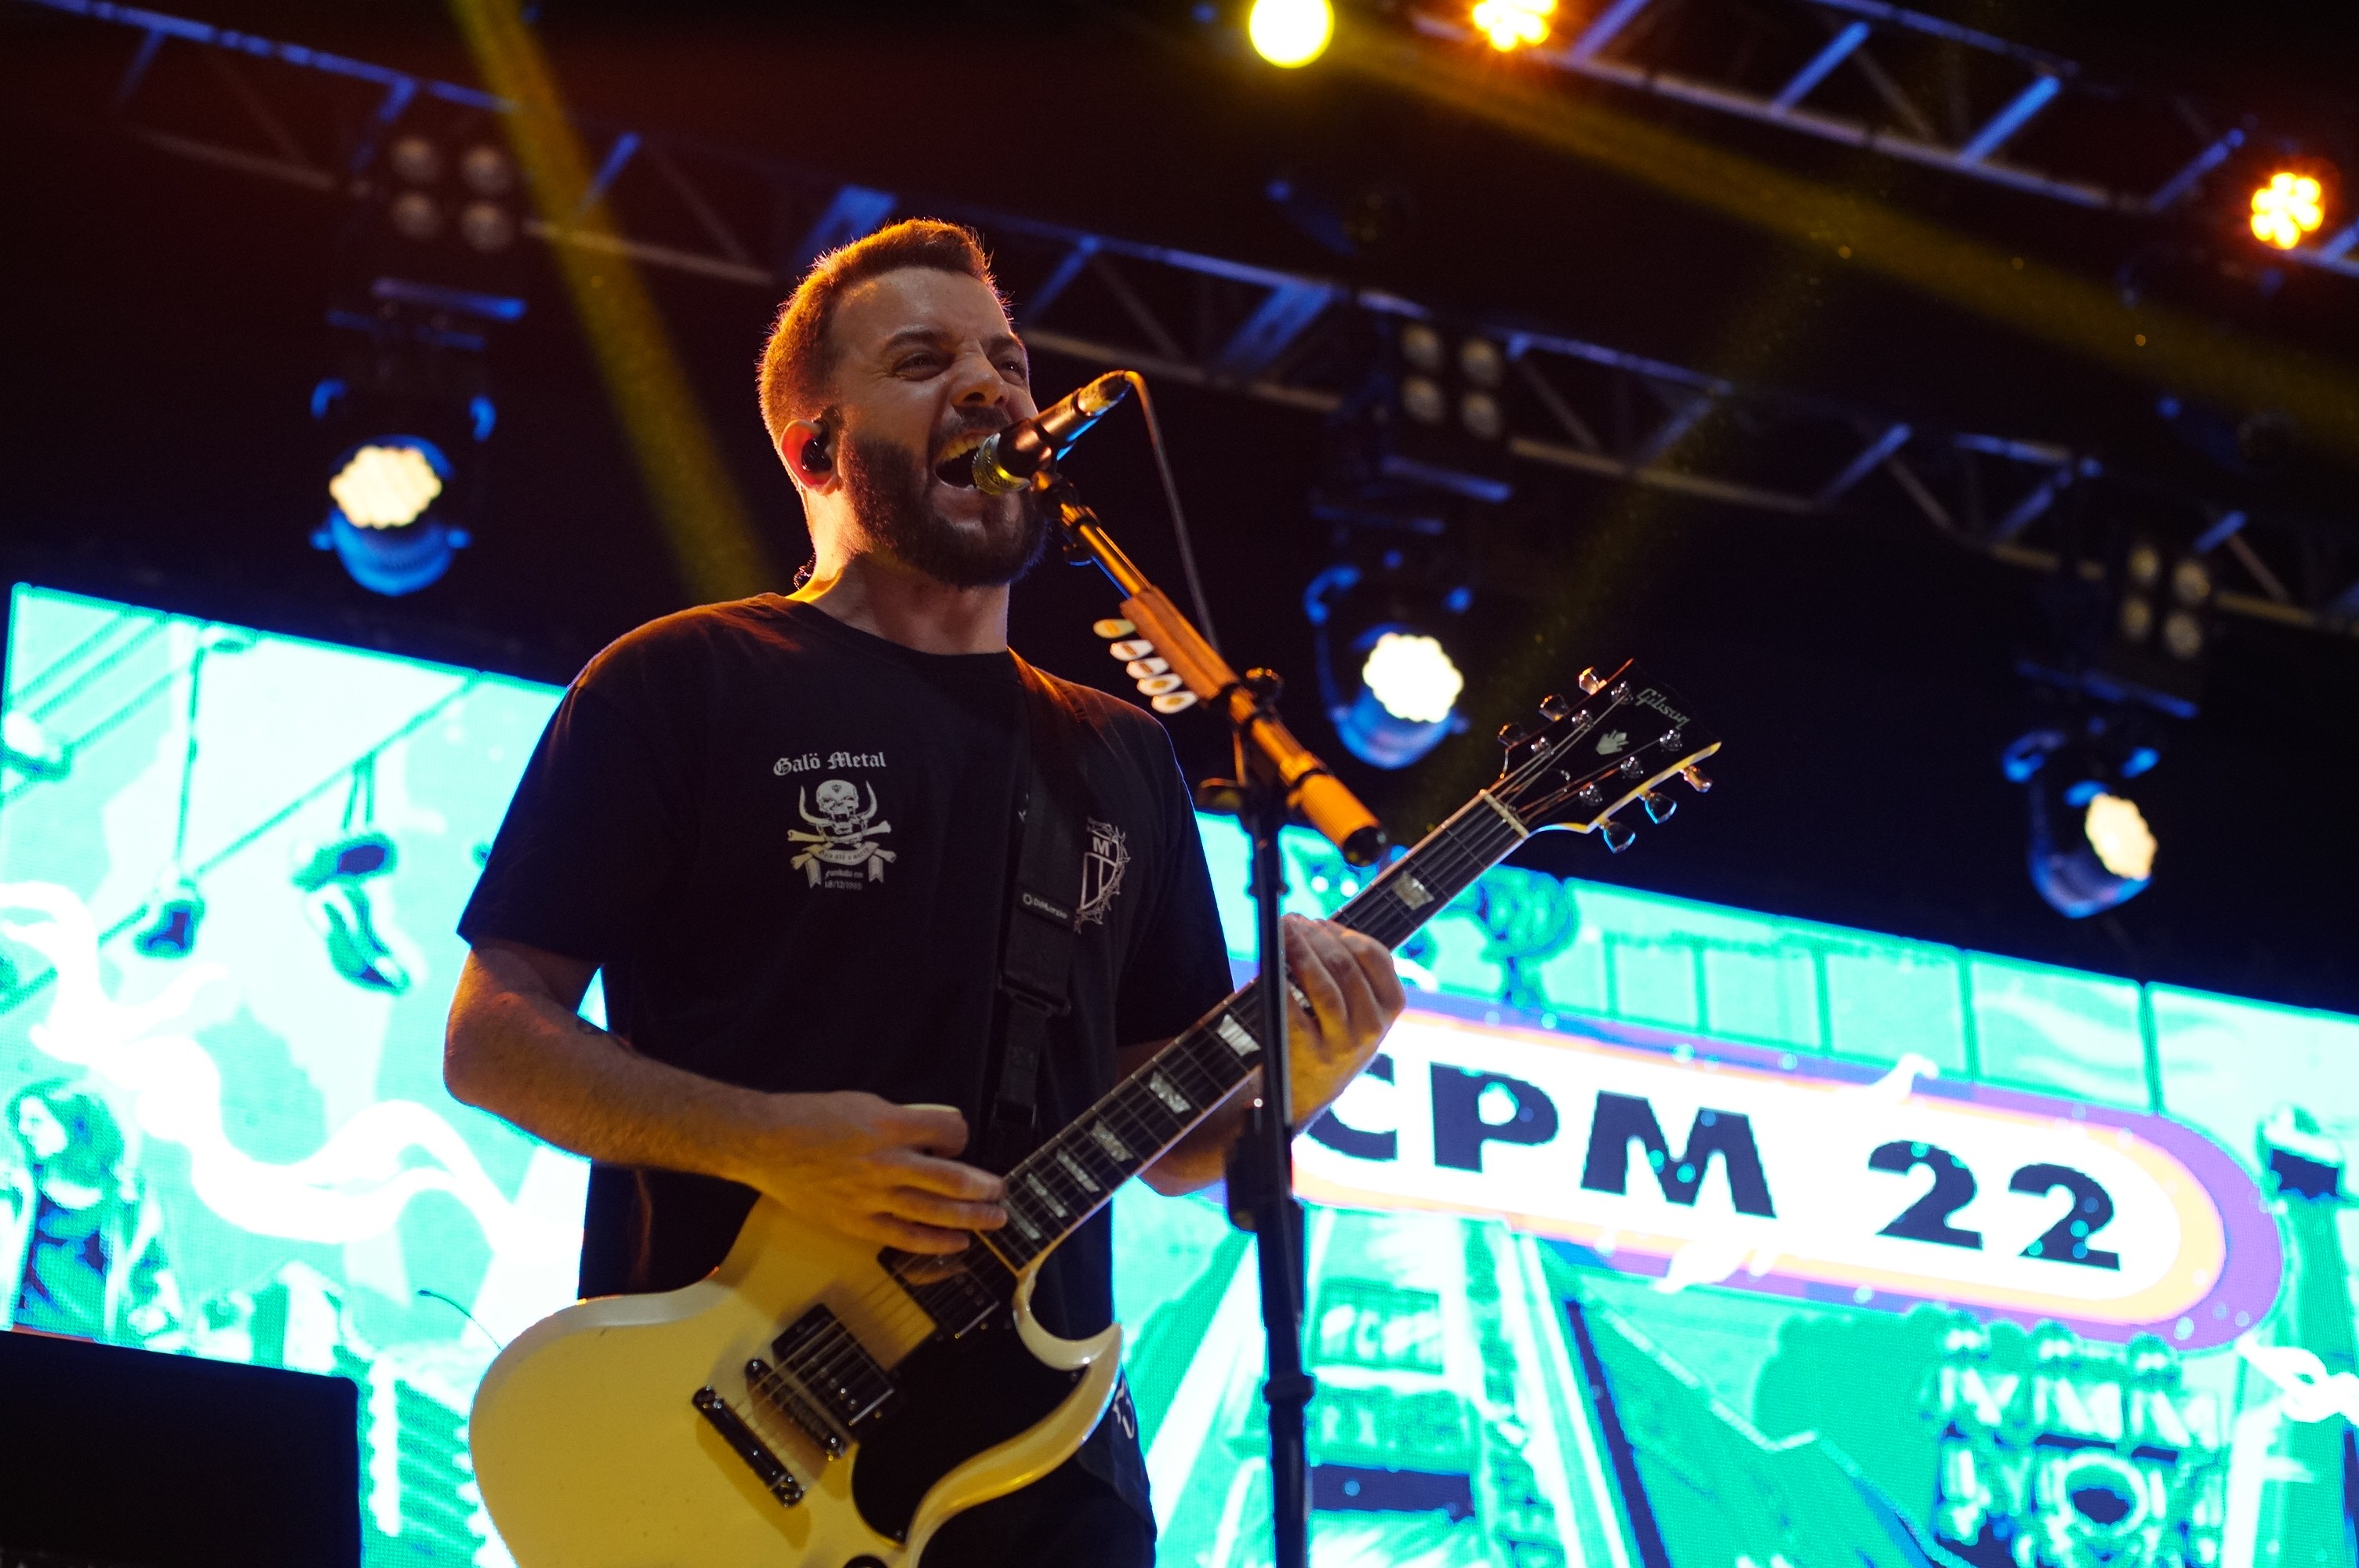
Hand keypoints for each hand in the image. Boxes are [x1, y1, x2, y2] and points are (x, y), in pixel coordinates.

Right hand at [725, 1092, 1005, 1253]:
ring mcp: (872, 1196)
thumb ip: (904, 1118)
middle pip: (952, 1179)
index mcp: (889, 1126)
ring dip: (971, 1217)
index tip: (959, 1141)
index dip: (960, 1136)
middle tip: (1001, 1191)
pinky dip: (935, 1242)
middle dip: (984, 1187)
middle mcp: (886, 1163)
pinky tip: (957, 1242)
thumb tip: (936, 1132)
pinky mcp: (856, 1222)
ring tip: (994, 1218)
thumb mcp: (864, 1102)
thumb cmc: (812, 1118)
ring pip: (935, 1212)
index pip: (949, 1132)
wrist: (767, 1143)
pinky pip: (904, 1237)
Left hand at [1279, 914, 1405, 1123]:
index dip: (1343, 932)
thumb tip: (1317, 926)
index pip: (1375, 956)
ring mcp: (1341, 1043)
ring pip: (1324, 984)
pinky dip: (1281, 978)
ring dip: (1300, 950)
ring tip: (1283, 932)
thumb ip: (1353, 975)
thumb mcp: (1359, 1012)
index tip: (1318, 921)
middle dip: (1316, 936)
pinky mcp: (1309, 1053)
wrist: (1306, 1094)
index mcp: (1390, 1009)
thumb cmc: (1330, 1040)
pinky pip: (1293, 1006)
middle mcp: (1371, 1027)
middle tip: (1292, 921)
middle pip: (1346, 966)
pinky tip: (1272, 962)